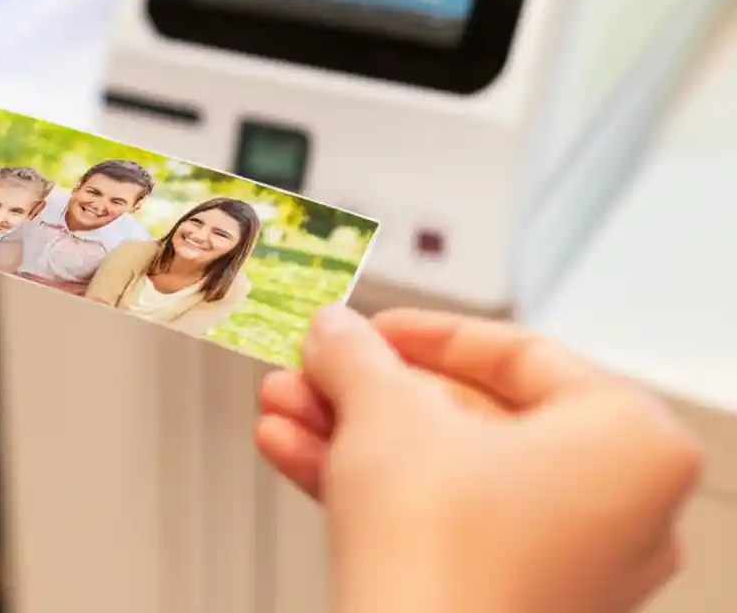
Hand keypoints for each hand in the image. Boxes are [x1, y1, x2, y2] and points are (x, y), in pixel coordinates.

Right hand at [255, 306, 702, 612]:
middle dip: (367, 392)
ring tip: (284, 408)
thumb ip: (358, 356)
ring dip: (349, 434)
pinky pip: (437, 523)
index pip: (519, 353)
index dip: (426, 332)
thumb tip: (337, 333)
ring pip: (440, 472)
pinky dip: (369, 487)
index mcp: (628, 441)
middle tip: (317, 369)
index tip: (371, 328)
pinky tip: (296, 453)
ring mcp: (565, 563)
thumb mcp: (386, 413)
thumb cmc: (447, 554)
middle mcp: (617, 507)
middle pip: (468, 418)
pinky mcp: (510, 600)